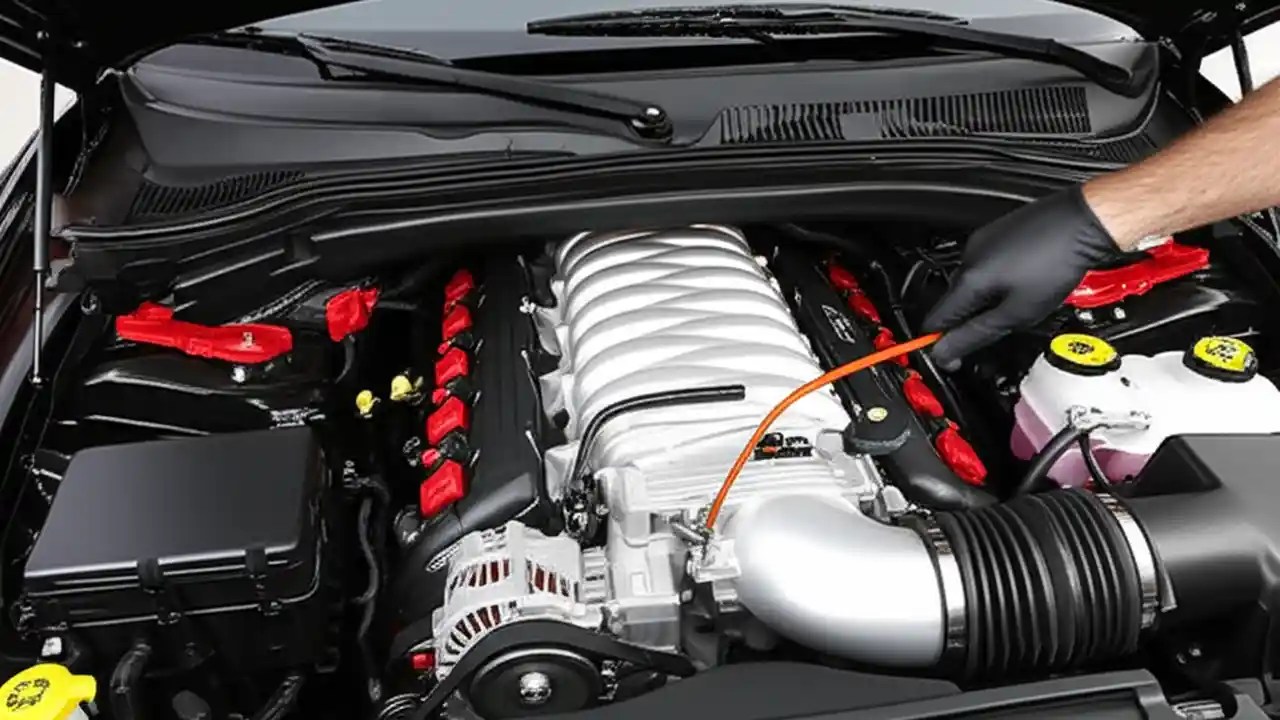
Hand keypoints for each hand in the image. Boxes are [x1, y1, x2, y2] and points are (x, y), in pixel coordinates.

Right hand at [924, 185, 1118, 370]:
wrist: (1085, 222)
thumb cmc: (1059, 261)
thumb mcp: (1018, 313)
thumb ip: (976, 334)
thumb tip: (946, 352)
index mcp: (969, 279)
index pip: (935, 321)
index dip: (942, 343)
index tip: (953, 356)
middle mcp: (969, 256)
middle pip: (953, 302)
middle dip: (968, 321)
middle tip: (997, 331)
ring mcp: (982, 241)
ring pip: (971, 283)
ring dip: (985, 300)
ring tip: (1018, 302)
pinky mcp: (996, 233)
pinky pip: (984, 265)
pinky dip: (996, 280)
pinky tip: (1023, 281)